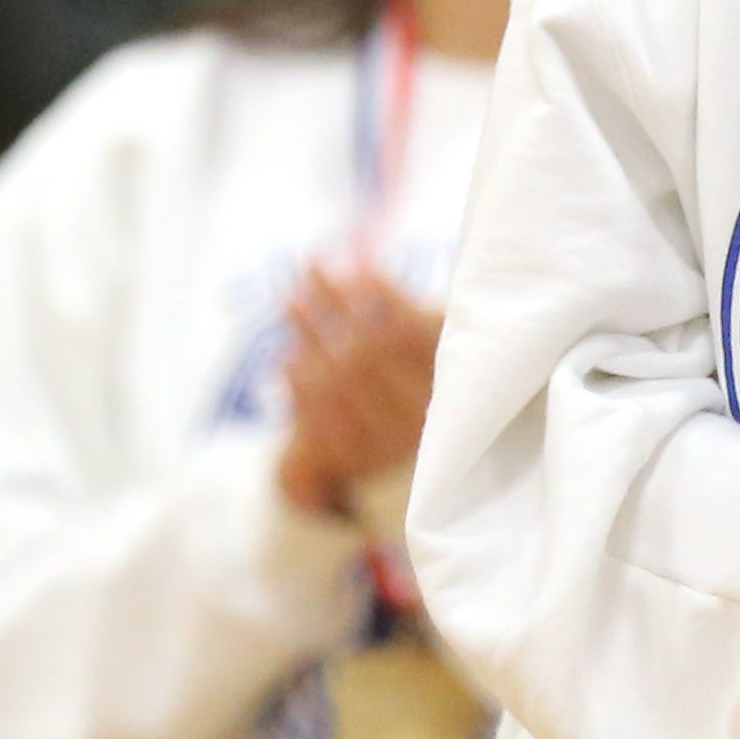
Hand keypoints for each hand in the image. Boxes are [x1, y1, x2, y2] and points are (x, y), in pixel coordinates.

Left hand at [276, 263, 445, 517]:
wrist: (425, 472)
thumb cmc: (428, 386)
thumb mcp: (437, 352)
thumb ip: (409, 315)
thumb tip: (361, 266)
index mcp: (454, 385)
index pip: (411, 331)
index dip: (383, 295)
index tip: (357, 265)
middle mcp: (424, 416)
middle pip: (366, 351)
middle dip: (335, 304)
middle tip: (308, 267)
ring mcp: (388, 443)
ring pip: (337, 382)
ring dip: (310, 335)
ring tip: (289, 299)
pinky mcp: (356, 462)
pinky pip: (318, 419)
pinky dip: (299, 385)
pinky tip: (285, 355)